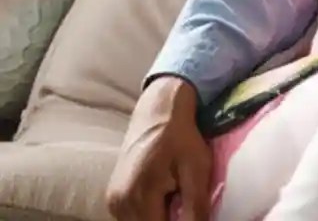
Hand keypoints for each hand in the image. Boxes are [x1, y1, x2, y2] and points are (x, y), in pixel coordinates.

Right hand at [106, 77, 211, 220]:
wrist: (158, 113)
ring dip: (158, 218)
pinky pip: (132, 217)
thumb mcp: (198, 169)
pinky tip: (164, 200)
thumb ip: (196, 206)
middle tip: (185, 205)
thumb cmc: (182, 138)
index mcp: (140, 196)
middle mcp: (119, 203)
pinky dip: (149, 215)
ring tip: (175, 199)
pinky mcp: (113, 197)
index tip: (191, 213)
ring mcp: (113, 200)